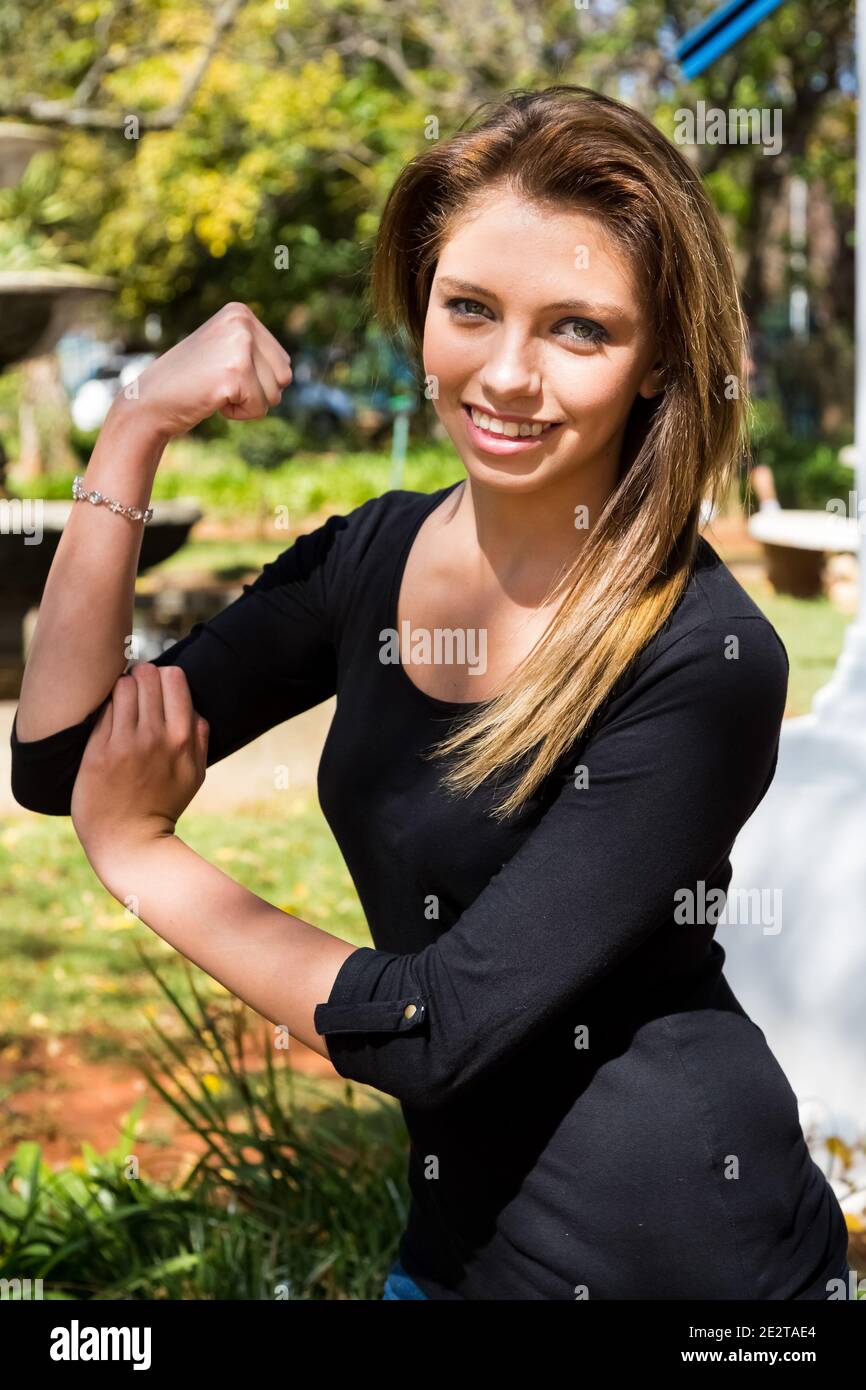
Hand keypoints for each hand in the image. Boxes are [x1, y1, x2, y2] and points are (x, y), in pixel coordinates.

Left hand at [71, 664, 208, 874]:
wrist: (130, 841)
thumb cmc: (163, 805)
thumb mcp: (195, 775)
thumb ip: (199, 739)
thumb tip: (193, 710)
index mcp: (182, 739)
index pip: (174, 677)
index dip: (163, 678)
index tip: (156, 689)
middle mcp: (156, 737)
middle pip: (147, 675)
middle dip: (141, 678)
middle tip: (136, 692)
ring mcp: (125, 743)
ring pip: (122, 686)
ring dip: (121, 690)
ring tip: (121, 705)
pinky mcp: (99, 752)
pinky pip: (103, 710)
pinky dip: (106, 710)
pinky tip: (109, 722)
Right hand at [109, 301, 292, 443]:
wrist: (149, 401)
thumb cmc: (189, 383)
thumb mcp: (223, 353)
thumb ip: (255, 353)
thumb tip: (290, 370)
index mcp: (241, 312)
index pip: (283, 362)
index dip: (257, 381)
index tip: (222, 373)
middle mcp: (243, 322)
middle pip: (285, 377)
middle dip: (257, 392)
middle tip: (219, 384)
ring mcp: (239, 345)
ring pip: (276, 394)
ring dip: (248, 403)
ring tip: (215, 390)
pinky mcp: (235, 373)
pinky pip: (260, 409)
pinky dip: (239, 414)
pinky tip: (213, 400)